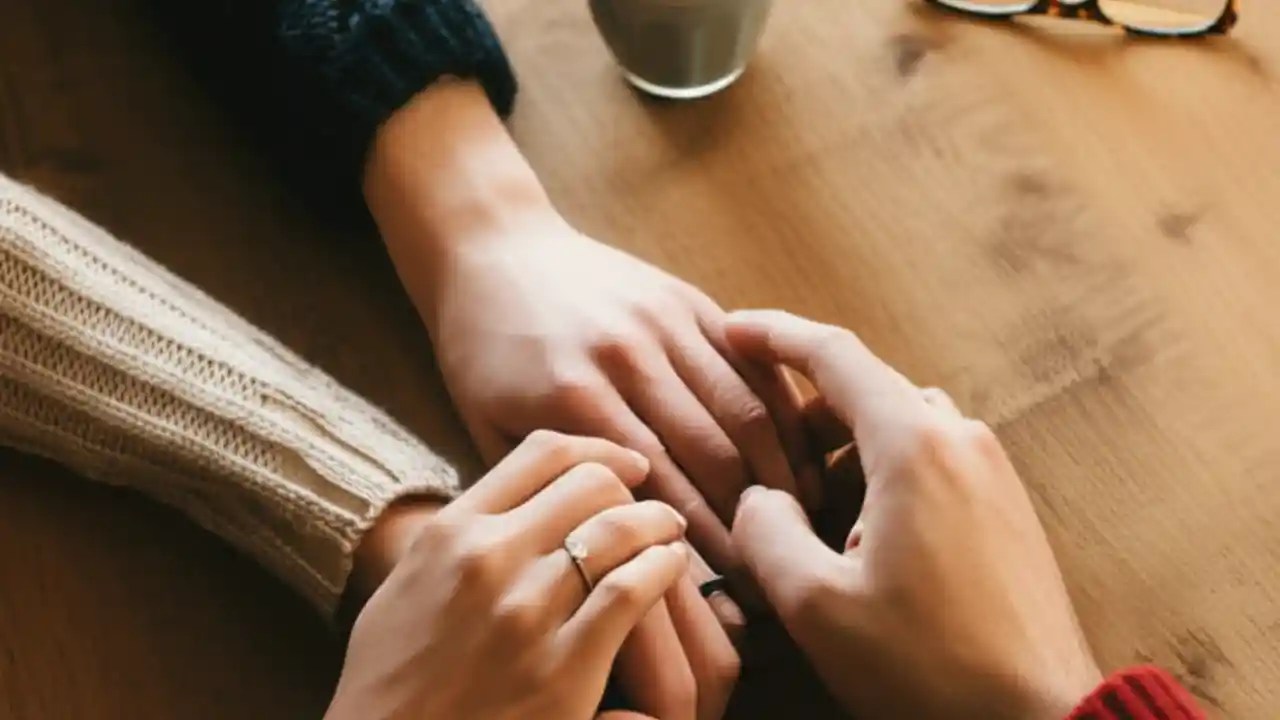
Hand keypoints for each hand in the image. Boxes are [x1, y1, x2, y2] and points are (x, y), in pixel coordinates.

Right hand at [325, 431, 690, 719]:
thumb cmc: (389, 683)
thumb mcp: (403, 590)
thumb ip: (457, 543)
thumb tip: (510, 515)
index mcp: (450, 534)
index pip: (541, 454)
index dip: (596, 450)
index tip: (622, 464)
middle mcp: (489, 559)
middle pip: (589, 484)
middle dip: (630, 489)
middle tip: (650, 505)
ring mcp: (527, 611)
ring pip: (618, 529)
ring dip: (656, 524)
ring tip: (669, 532)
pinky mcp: (563, 667)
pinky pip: (632, 591)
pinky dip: (662, 569)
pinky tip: (669, 570)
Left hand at [365, 80, 813, 606]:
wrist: (493, 249)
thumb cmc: (486, 354)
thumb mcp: (491, 429)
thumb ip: (551, 489)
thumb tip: (606, 563)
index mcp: (572, 397)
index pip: (655, 491)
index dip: (700, 550)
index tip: (731, 597)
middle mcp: (626, 356)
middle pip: (713, 456)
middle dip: (750, 524)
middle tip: (777, 574)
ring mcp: (664, 321)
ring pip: (746, 409)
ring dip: (781, 473)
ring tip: (802, 524)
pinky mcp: (690, 298)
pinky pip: (752, 362)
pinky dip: (786, 412)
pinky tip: (801, 456)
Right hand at [723, 311, 1102, 719]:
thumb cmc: (929, 666)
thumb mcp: (816, 604)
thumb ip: (766, 531)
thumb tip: (760, 496)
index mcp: (914, 444)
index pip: (833, 355)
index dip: (775, 334)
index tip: (733, 327)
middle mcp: (961, 439)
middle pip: (867, 393)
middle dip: (806, 420)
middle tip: (764, 470)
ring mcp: (994, 472)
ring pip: (900, 430)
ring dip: (846, 457)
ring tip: (814, 525)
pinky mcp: (1008, 509)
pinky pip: (934, 464)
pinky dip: (886, 481)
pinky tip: (865, 546)